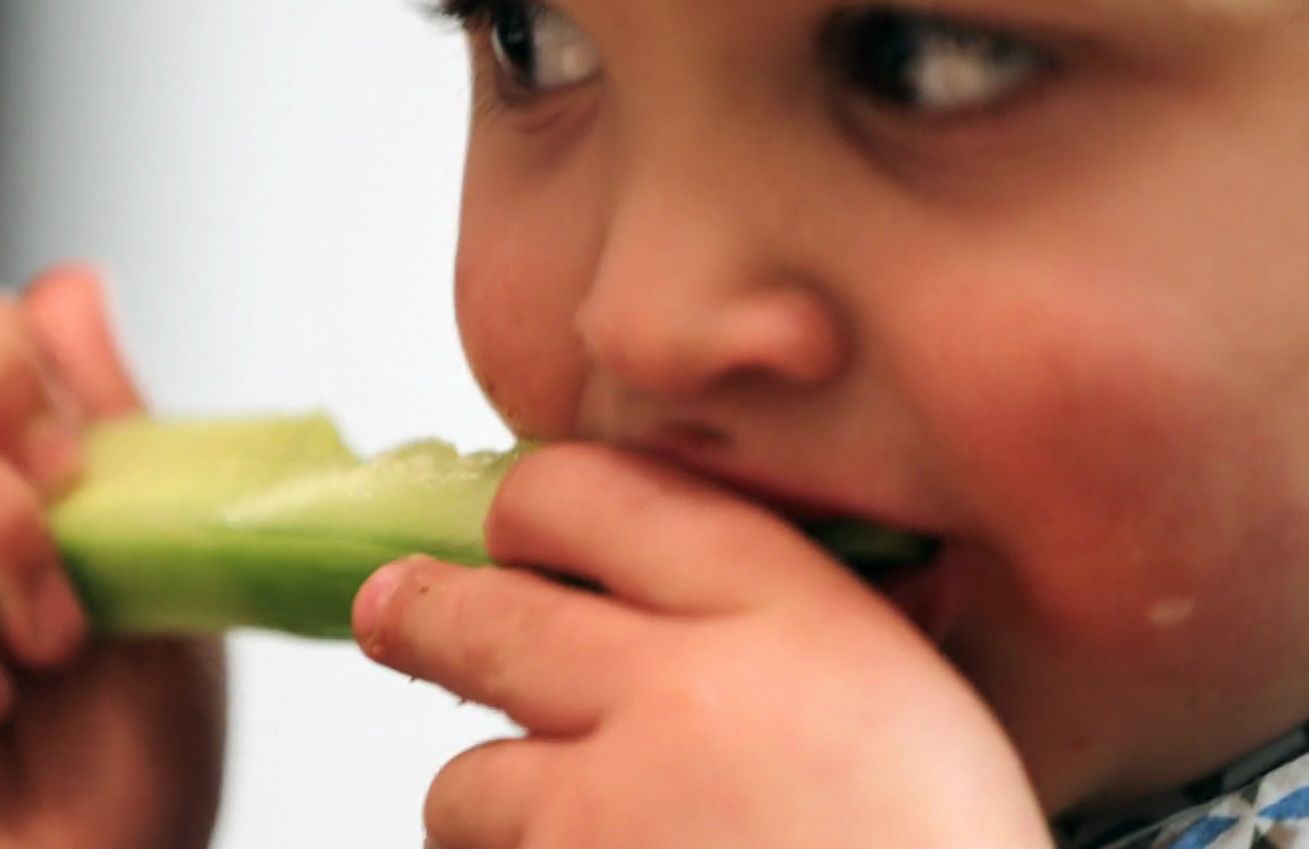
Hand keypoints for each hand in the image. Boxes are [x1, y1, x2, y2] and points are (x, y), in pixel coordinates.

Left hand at [352, 444, 1051, 848]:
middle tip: (393, 611)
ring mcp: (610, 816)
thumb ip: (806, 625)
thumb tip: (699, 577)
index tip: (517, 531)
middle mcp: (684, 693)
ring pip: (468, 781)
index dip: (536, 505)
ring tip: (572, 832)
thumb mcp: (914, 706)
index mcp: (791, 616)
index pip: (602, 493)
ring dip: (494, 804)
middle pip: (488, 616)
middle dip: (424, 613)